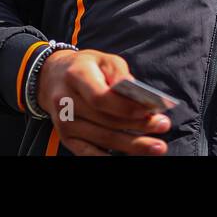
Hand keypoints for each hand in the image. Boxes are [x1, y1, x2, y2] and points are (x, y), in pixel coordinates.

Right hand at [37, 48, 171, 155]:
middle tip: (163, 127)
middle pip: (106, 121)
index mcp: (76, 75)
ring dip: (132, 145)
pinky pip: (89, 153)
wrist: (52, 77)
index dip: (126, 107)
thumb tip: (138, 96)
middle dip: (138, 127)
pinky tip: (129, 158)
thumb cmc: (86, 67)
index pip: (101, 97)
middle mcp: (66, 101)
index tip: (150, 110)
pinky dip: (108, 158)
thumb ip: (121, 74)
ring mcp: (64, 122)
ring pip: (103, 139)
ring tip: (157, 147)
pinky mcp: (66, 138)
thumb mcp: (103, 59)